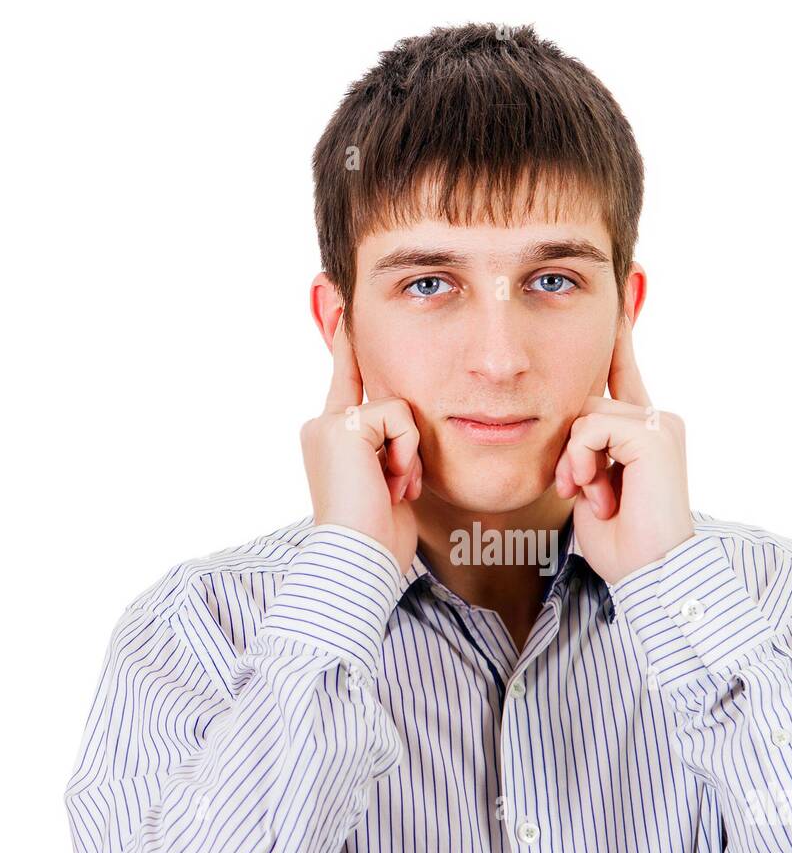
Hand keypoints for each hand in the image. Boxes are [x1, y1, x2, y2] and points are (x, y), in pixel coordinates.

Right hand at [299, 311, 422, 574]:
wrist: (357, 561)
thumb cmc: (378, 538)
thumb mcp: (390, 486)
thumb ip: (391, 450)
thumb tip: (405, 441)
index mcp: (330, 437)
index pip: (346, 376)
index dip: (346, 338)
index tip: (336, 291)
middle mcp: (322, 424)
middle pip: (383, 392)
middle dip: (406, 444)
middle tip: (395, 489)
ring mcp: (328, 423)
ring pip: (398, 409)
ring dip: (409, 455)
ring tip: (393, 489)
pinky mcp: (342, 425)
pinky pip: (399, 416)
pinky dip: (406, 452)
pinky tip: (392, 483)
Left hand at [553, 312, 693, 583]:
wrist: (650, 573)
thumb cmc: (622, 543)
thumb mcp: (593, 488)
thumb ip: (586, 453)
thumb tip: (571, 435)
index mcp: (646, 432)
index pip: (624, 370)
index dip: (617, 336)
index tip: (622, 286)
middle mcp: (660, 420)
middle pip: (586, 401)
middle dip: (571, 448)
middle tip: (582, 490)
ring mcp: (661, 425)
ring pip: (586, 414)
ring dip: (575, 460)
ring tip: (594, 496)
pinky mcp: (655, 435)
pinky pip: (591, 427)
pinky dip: (582, 459)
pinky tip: (597, 490)